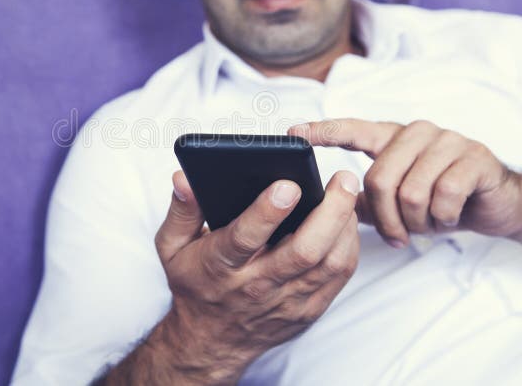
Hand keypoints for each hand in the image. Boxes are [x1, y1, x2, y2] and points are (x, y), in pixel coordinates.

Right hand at [152, 169, 360, 383]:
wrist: (211, 342)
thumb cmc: (196, 284)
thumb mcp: (172, 247)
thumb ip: (181, 209)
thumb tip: (184, 179)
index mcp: (220, 266)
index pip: (245, 239)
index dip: (267, 212)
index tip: (287, 185)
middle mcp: (256, 286)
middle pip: (303, 251)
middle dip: (329, 212)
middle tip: (342, 179)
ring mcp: (287, 301)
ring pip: (329, 263)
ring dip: (344, 225)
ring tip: (347, 191)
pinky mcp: (309, 309)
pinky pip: (339, 275)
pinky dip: (348, 244)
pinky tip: (346, 220)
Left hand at [289, 119, 521, 248]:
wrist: (499, 204)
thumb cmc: (440, 199)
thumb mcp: (396, 200)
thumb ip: (361, 199)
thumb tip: (323, 207)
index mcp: (393, 137)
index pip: (352, 129)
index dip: (322, 131)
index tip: (292, 134)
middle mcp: (418, 132)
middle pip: (379, 179)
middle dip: (387, 219)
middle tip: (400, 236)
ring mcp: (448, 140)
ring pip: (411, 191)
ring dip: (418, 221)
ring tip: (429, 223)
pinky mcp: (476, 156)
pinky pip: (444, 195)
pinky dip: (444, 218)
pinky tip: (450, 217)